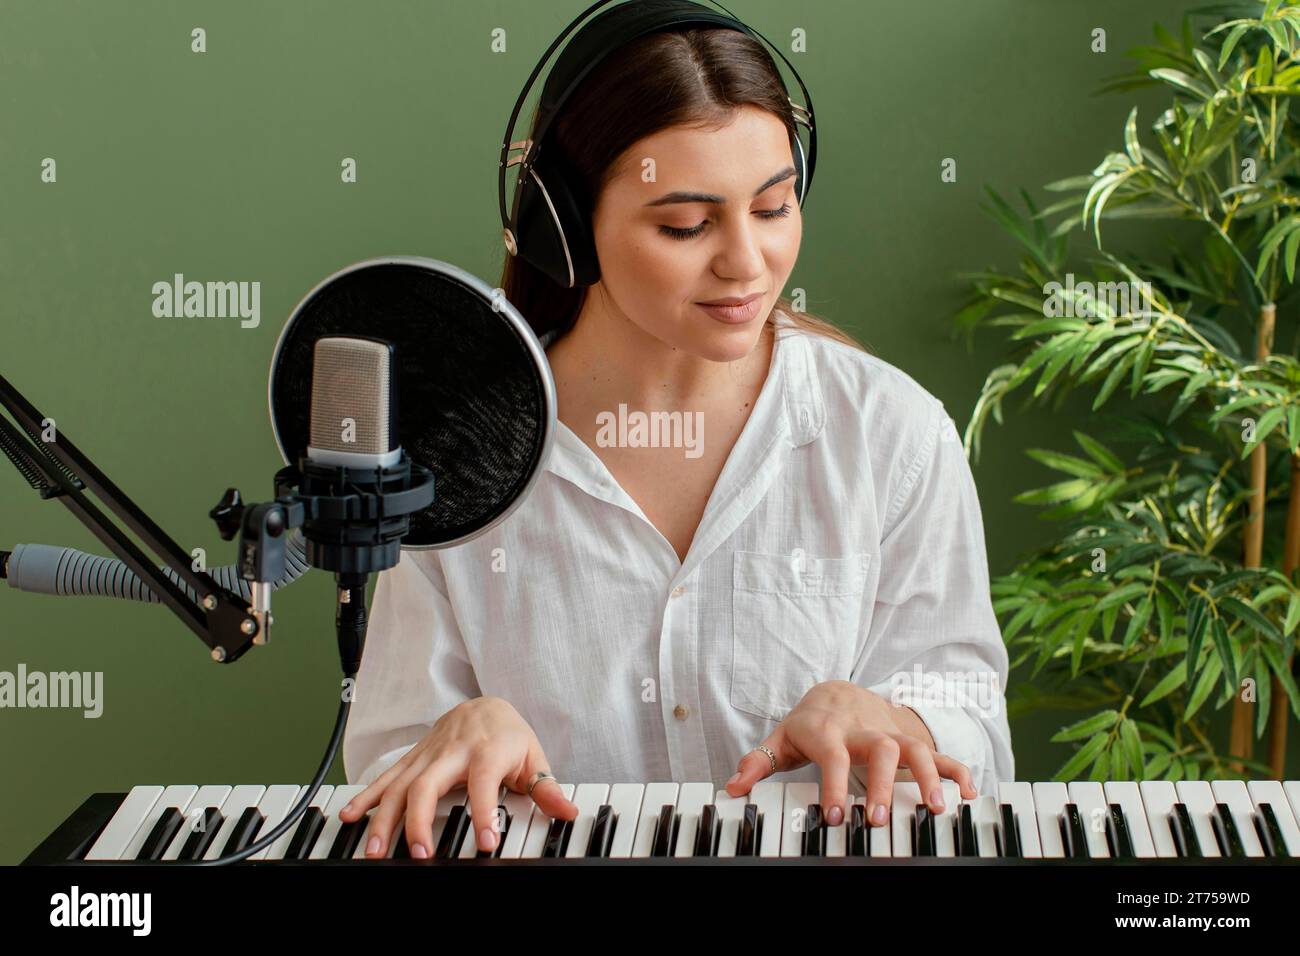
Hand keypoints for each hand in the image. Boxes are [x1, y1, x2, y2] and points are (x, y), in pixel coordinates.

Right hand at [338, 696, 577, 856]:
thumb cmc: (510, 735)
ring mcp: (428, 754)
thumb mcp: (534, 757)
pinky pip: (386, 776)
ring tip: (374, 849)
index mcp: (487, 751)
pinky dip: (366, 796)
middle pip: (428, 785)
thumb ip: (547, 789)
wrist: (485, 703)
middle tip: (420, 855)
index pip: (484, 784)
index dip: (485, 813)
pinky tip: (350, 817)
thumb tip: (570, 812)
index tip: (486, 844)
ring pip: (399, 784)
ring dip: (383, 817)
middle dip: (418, 821)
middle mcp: (453, 751)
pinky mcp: (413, 758)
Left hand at [724, 680, 975, 827]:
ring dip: (928, 776)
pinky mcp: (910, 738)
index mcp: (828, 731)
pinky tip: (970, 793)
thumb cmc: (808, 723)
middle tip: (880, 822)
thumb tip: (733, 787)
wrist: (837, 691)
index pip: (832, 756)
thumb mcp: (781, 739)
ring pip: (914, 747)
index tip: (837, 816)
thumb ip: (758, 762)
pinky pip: (939, 751)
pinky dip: (957, 770)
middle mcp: (863, 730)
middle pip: (879, 749)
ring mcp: (890, 733)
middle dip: (882, 785)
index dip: (835, 785)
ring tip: (936, 809)